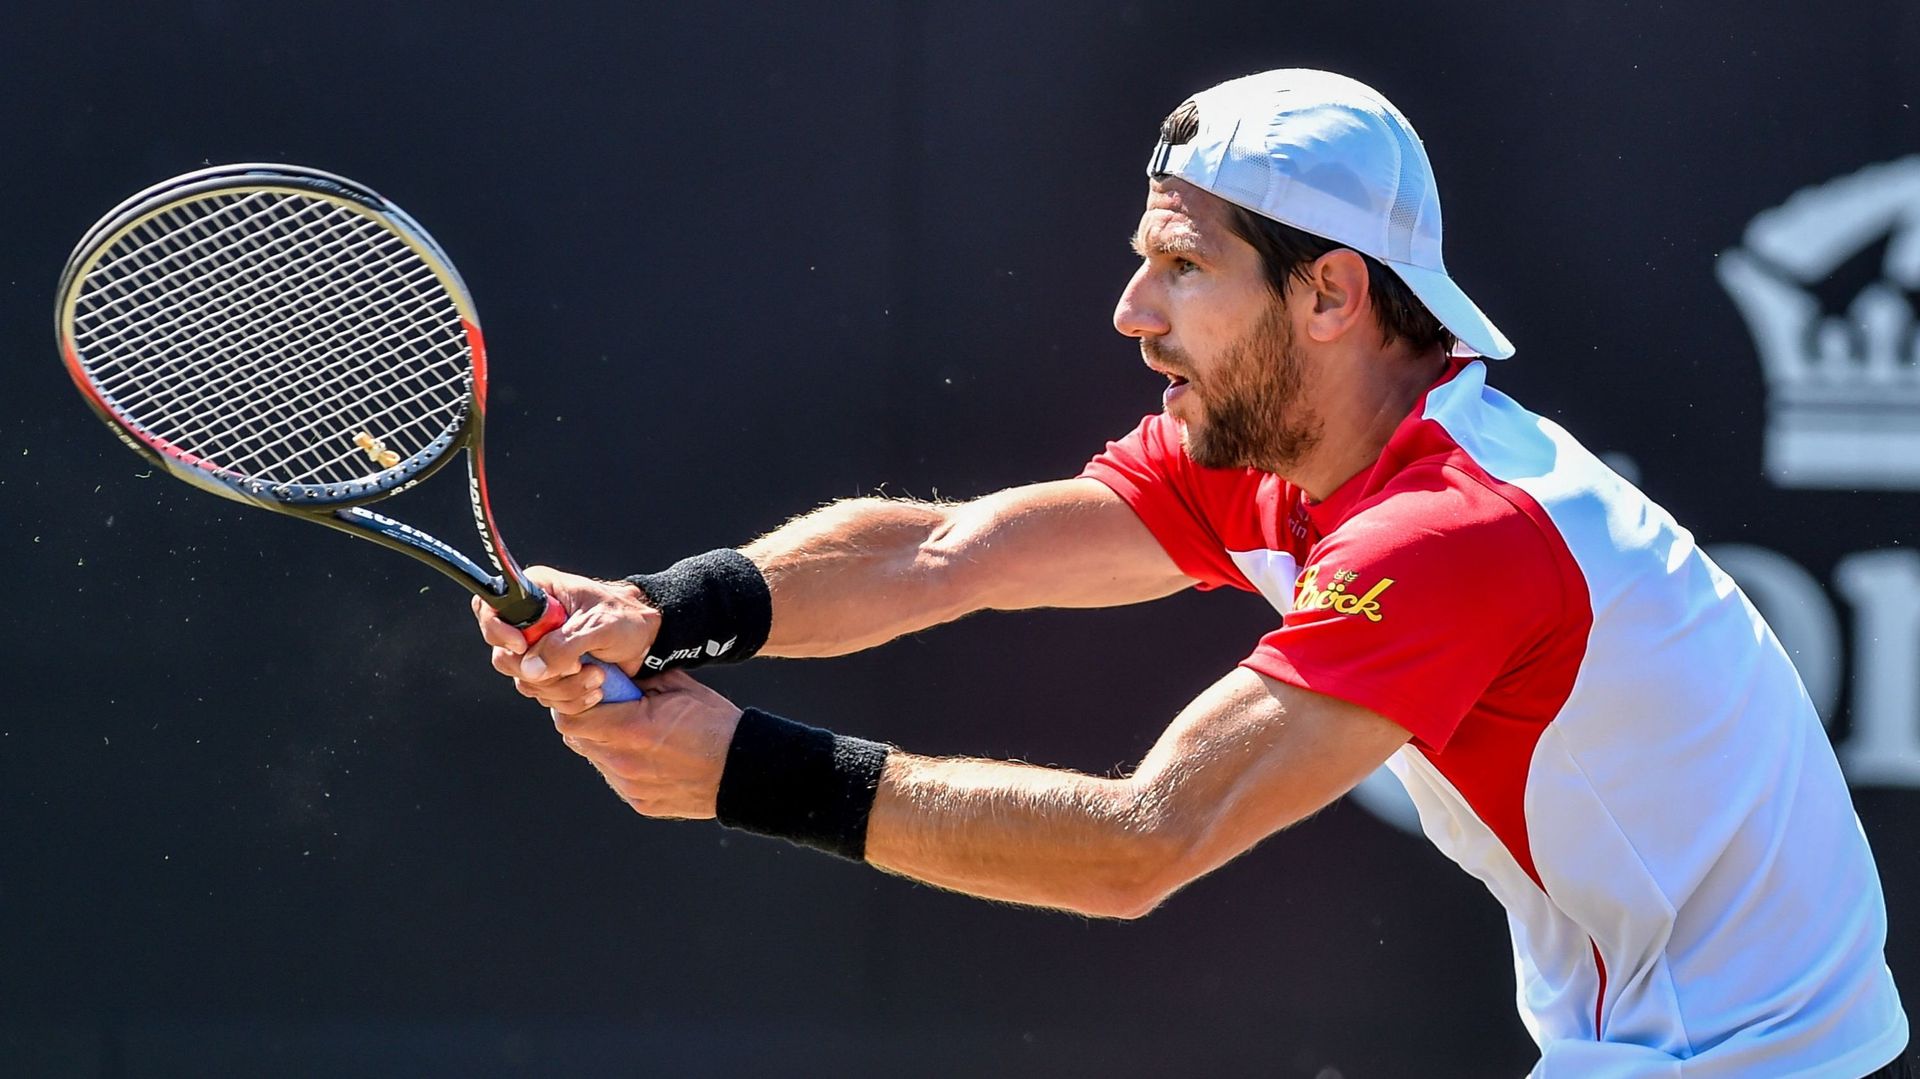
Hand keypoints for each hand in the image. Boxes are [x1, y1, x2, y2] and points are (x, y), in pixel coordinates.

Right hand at [473, 566, 661, 711]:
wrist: (650, 641)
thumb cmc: (627, 619)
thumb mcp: (599, 626)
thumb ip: (564, 645)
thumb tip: (531, 668)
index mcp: (536, 592)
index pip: (490, 609)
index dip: (498, 631)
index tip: (522, 647)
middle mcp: (530, 621)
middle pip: (504, 656)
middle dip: (543, 670)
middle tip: (578, 665)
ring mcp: (539, 650)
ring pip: (525, 681)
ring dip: (563, 687)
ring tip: (597, 675)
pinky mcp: (552, 673)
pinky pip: (544, 696)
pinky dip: (570, 698)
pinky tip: (595, 689)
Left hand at [552, 670, 742, 819]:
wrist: (746, 769)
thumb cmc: (717, 724)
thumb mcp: (679, 687)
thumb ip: (638, 680)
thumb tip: (613, 672)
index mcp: (631, 728)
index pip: (571, 718)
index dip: (574, 701)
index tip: (590, 691)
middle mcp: (624, 762)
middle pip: (577, 739)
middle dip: (586, 719)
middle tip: (607, 707)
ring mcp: (631, 787)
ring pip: (596, 759)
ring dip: (603, 742)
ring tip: (634, 730)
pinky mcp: (641, 803)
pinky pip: (617, 778)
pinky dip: (623, 763)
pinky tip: (649, 753)